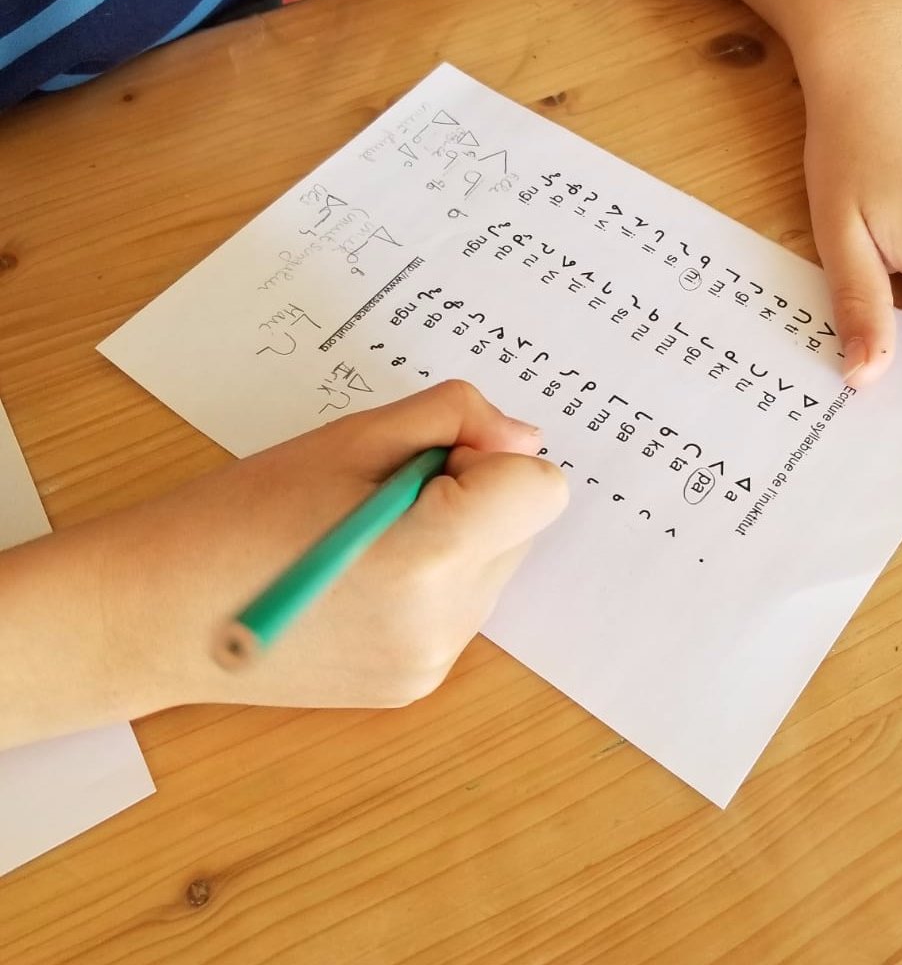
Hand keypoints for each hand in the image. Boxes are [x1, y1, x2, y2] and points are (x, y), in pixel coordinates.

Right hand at [0, 381, 567, 747]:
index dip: (493, 457)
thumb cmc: (241, 513)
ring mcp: (431, 661)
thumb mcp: (350, 437)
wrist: (157, 615)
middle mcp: (443, 620)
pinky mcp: (415, 684)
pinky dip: (432, 581)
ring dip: (455, 538)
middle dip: (474, 496)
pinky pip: (461, 608)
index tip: (430, 456)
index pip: (542, 489)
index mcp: (430, 553)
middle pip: (521, 528)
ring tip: (363, 540)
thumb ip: (453, 418)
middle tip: (382, 494)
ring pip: (495, 567)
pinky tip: (360, 579)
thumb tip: (524, 437)